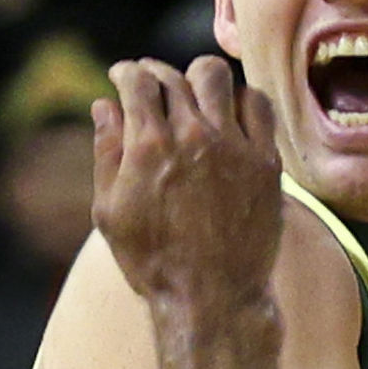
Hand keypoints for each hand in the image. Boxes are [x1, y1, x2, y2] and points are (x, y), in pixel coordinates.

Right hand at [92, 56, 285, 324]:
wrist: (211, 297)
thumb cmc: (152, 261)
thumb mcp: (109, 211)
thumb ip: (106, 152)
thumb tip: (103, 105)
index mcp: (147, 145)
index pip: (136, 81)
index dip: (125, 71)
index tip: (122, 74)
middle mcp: (191, 136)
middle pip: (172, 75)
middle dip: (155, 74)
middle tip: (152, 85)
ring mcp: (233, 145)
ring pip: (215, 77)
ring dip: (197, 77)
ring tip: (193, 92)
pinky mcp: (264, 160)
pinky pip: (257, 104)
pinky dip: (240, 98)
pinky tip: (231, 111)